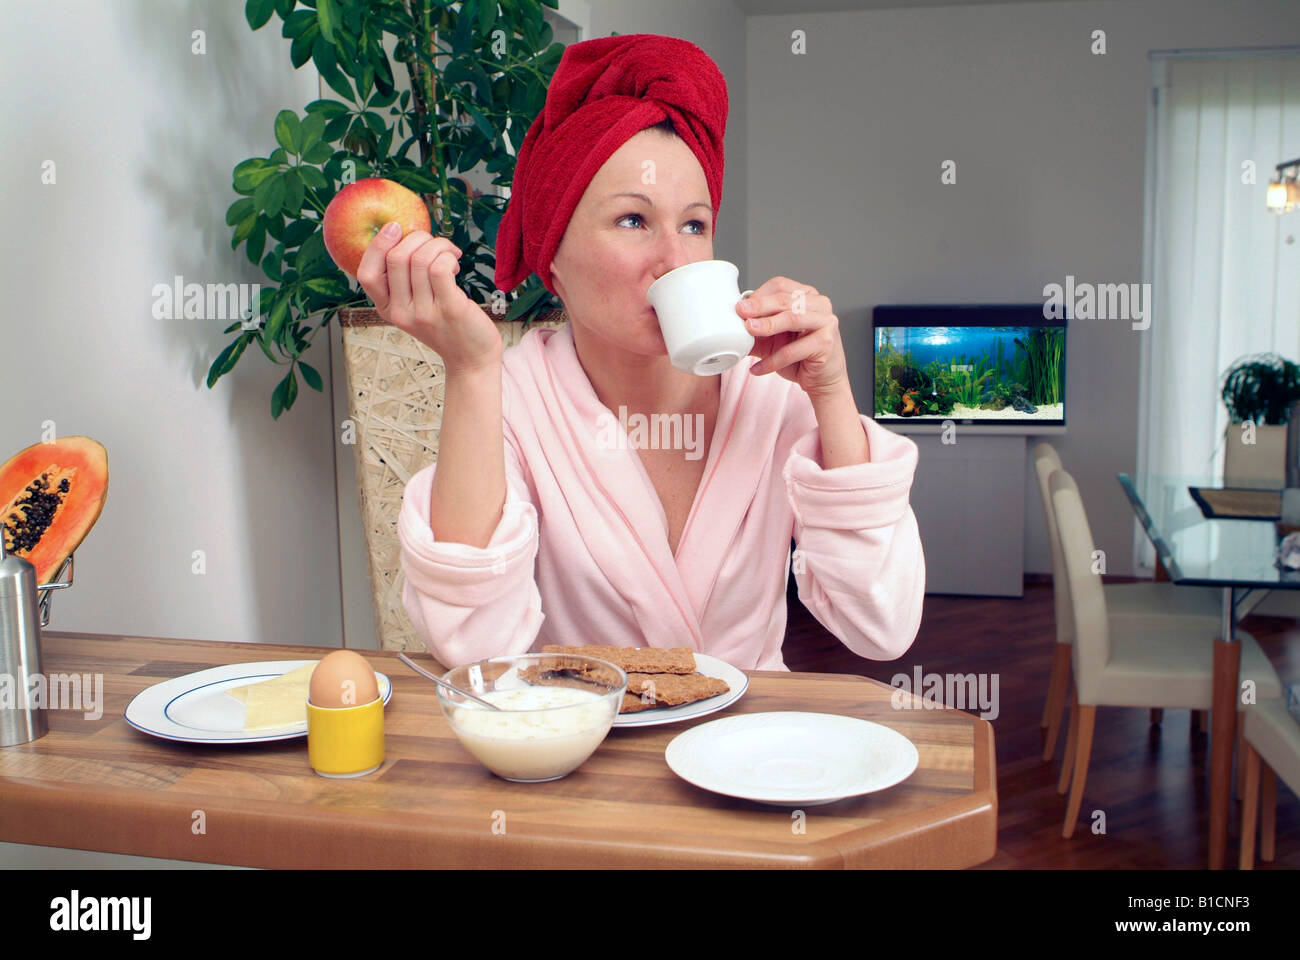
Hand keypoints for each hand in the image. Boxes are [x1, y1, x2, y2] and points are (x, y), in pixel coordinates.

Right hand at [356, 223, 501, 374]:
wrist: (471, 358)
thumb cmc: (446, 325)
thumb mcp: (415, 307)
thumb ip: (404, 280)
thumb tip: (404, 233)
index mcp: (387, 309)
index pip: (366, 274)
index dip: (377, 245)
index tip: (395, 227)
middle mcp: (402, 313)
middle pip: (396, 258)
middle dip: (418, 238)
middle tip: (435, 244)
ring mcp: (424, 313)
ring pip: (421, 259)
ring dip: (439, 245)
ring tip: (450, 254)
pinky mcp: (449, 310)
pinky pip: (440, 268)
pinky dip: (448, 256)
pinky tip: (455, 262)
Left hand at [737, 277, 847, 398]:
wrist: (822, 380)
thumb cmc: (799, 356)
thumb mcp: (772, 340)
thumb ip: (756, 329)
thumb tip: (731, 324)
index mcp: (806, 295)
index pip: (780, 286)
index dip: (759, 295)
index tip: (741, 306)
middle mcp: (820, 304)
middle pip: (786, 300)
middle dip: (760, 306)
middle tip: (741, 313)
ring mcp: (826, 322)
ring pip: (793, 318)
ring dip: (768, 325)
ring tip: (749, 331)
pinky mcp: (826, 343)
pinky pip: (794, 350)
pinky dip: (773, 360)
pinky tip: (758, 368)